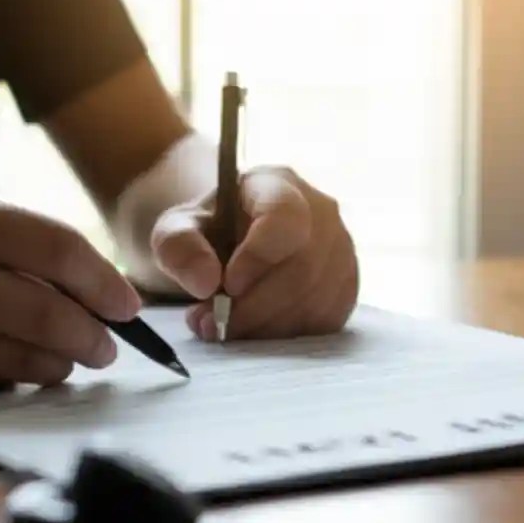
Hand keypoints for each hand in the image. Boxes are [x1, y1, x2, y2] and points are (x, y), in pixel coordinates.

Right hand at [0, 189, 140, 394]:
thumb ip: (15, 246)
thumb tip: (104, 295)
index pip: (49, 245)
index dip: (101, 280)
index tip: (128, 305)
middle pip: (39, 308)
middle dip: (90, 334)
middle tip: (108, 347)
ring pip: (12, 355)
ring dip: (57, 364)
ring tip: (70, 359)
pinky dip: (10, 379)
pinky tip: (20, 370)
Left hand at [148, 166, 358, 340]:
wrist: (233, 244)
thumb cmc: (208, 232)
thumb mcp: (177, 230)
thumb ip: (180, 246)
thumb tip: (207, 282)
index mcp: (278, 185)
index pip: (284, 217)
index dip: (259, 258)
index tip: (227, 286)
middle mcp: (322, 212)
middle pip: (303, 268)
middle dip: (255, 308)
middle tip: (213, 324)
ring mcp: (341, 249)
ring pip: (316, 300)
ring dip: (266, 328)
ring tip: (224, 330)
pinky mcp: (347, 285)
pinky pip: (326, 320)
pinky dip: (286, 337)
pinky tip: (255, 332)